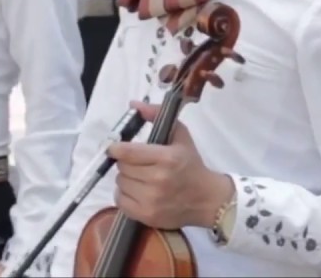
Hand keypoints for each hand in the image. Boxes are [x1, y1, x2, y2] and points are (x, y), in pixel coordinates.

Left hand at [106, 101, 233, 229]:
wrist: (207, 199)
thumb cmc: (191, 164)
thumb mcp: (180, 135)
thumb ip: (157, 115)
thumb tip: (133, 105)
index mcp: (166, 158)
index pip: (128, 152)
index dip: (116, 148)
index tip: (114, 147)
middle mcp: (158, 180)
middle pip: (122, 167)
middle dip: (126, 163)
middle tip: (137, 163)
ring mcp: (152, 200)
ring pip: (120, 183)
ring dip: (126, 178)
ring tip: (139, 177)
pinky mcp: (147, 216)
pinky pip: (120, 201)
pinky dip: (124, 195)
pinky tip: (137, 191)